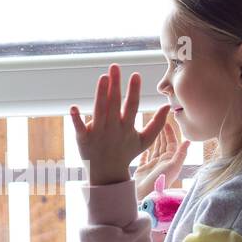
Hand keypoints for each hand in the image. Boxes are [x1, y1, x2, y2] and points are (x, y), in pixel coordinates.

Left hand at [70, 63, 170, 185]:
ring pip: (99, 111)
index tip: (136, 75)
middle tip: (114, 67)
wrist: (107, 174)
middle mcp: (113, 128)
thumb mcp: (144, 141)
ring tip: (102, 77)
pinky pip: (79, 127)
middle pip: (114, 104)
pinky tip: (73, 107)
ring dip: (100, 94)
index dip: (134, 90)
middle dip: (115, 85)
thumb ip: (157, 124)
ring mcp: (97, 133)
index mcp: (127, 127)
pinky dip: (76, 118)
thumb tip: (168, 105)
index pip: (132, 106)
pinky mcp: (83, 139)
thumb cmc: (126, 154)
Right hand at [134, 110, 189, 203]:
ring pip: (154, 149)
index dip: (169, 132)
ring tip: (150, 128)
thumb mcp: (173, 166)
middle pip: (163, 144)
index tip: (166, 121)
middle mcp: (162, 162)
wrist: (146, 195)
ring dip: (153, 140)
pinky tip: (143, 146)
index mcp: (170, 160)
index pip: (171, 143)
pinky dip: (144, 152)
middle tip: (158, 120)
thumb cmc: (161, 181)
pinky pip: (143, 159)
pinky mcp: (142, 170)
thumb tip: (188, 141)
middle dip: (161, 133)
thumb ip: (181, 153)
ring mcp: (152, 166)